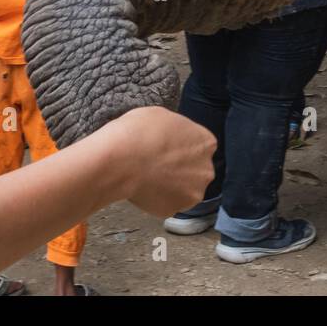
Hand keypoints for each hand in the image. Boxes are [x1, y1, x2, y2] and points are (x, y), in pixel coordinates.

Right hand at [101, 107, 215, 216]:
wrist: (121, 160)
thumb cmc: (138, 133)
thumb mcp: (162, 115)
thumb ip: (176, 130)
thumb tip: (172, 137)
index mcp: (206, 143)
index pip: (200, 146)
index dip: (181, 147)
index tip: (168, 148)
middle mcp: (206, 170)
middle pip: (196, 170)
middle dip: (180, 169)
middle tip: (158, 164)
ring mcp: (192, 193)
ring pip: (183, 190)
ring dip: (171, 185)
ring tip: (149, 176)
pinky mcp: (174, 210)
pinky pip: (167, 203)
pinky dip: (157, 198)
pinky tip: (144, 187)